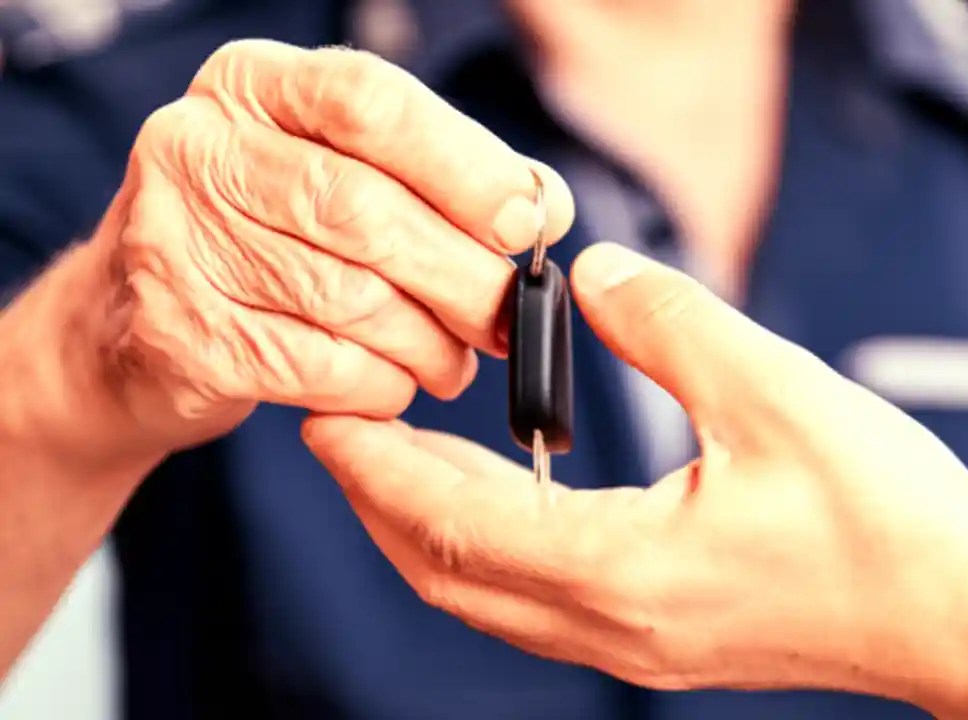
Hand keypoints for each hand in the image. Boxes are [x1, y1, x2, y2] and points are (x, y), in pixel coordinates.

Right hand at [67, 40, 573, 457]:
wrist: (130, 328)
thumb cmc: (267, 242)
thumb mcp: (340, 178)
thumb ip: (441, 180)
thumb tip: (544, 207)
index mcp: (253, 87)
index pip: (370, 102)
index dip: (464, 164)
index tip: (528, 220)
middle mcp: (198, 147)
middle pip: (366, 211)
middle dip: (463, 277)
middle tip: (508, 319)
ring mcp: (176, 240)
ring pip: (351, 299)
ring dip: (430, 344)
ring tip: (456, 361)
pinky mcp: (180, 332)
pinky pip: (321, 367)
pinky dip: (381, 385)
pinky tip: (394, 384)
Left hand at [303, 243, 967, 715]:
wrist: (961, 618)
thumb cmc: (891, 521)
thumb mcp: (776, 391)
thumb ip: (668, 321)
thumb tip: (594, 273)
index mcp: (625, 571)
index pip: (454, 525)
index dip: (377, 470)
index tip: (325, 418)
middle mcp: (614, 626)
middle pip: (449, 573)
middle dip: (381, 501)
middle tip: (341, 429)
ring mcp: (637, 645)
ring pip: (488, 597)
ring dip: (430, 529)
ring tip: (400, 461)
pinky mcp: (664, 640)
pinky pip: (537, 604)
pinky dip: (491, 550)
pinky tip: (503, 502)